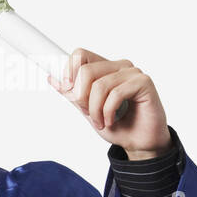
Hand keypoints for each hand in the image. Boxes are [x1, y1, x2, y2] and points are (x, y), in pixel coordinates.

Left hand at [48, 48, 170, 157]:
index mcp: (105, 68)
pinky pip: (115, 93)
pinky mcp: (144, 82)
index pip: (80, 55)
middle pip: (86, 71)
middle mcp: (119, 66)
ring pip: (99, 85)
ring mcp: (132, 73)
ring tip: (100, 122)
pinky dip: (107, 112)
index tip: (70, 94)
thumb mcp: (87, 109)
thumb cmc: (117, 125)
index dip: (69, 73)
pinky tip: (110, 121)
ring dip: (95, 110)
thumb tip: (52, 78)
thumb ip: (72, 94)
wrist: (138, 142)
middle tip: (89, 114)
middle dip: (80, 98)